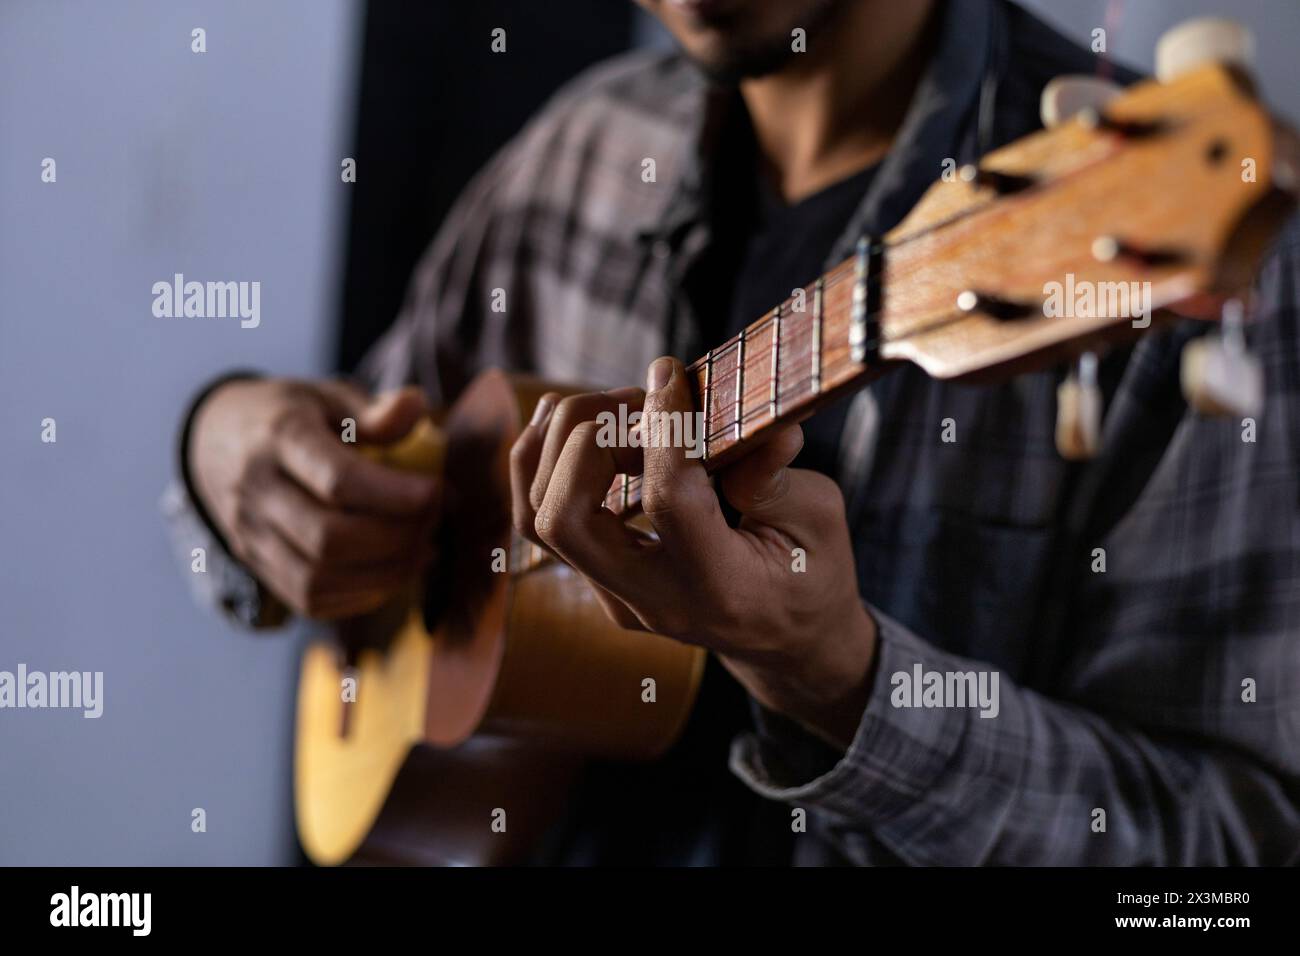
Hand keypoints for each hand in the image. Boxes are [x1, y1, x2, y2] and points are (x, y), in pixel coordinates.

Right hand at [188, 378, 438, 619]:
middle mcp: (256, 491)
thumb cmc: (290, 416)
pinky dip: (360, 595)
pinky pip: (310, 600)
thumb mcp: (328, 397)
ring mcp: (250, 535)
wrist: (215, 441)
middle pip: (328, 538)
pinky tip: (393, 573)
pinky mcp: (257, 565)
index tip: (439, 493)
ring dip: (384, 575)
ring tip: (424, 552)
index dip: (396, 495)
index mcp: (278, 439)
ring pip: (318, 578)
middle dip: (396, 539)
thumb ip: (373, 411)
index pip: (337, 480)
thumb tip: (417, 408)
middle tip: (435, 524)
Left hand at [509, 357, 876, 747]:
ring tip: (611, 405)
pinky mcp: (598, 582)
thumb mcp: (819, 520)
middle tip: (634, 401)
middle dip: (585, 440)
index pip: (668, 501)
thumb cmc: (811, 573)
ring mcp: (616, 597)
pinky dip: (543, 462)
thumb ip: (778, 474)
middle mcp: (654, 601)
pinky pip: (538, 521)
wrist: (786, 640)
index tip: (669, 373)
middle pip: (566, 520)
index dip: (663, 428)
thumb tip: (757, 426)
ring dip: (558, 444)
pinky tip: (578, 422)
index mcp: (721, 586)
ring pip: (537, 519)